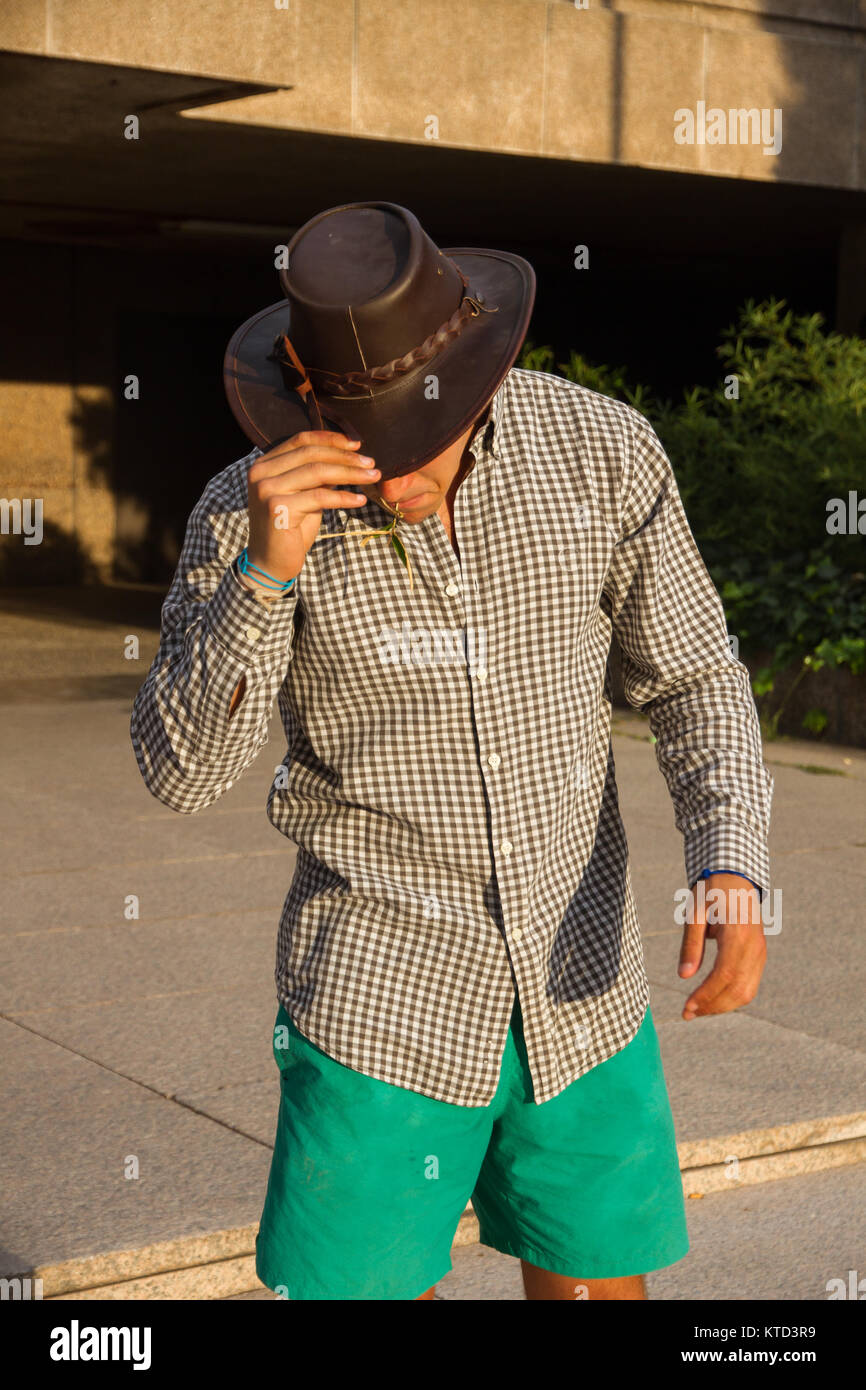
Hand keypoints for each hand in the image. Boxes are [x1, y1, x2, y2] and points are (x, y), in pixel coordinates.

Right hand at [246, 430, 379, 582]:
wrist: (270, 563)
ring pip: (317, 472)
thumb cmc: (290, 529)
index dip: (331, 439)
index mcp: (264, 464)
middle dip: (345, 457)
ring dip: (350, 473)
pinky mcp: (278, 508)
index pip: (300, 441)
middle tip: (371, 463)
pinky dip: (344, 497)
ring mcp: (267, 489)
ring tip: (372, 476)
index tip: (356, 444)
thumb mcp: (303, 495)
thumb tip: (347, 456)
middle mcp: (261, 473)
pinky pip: (319, 497)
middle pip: (311, 454)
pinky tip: (360, 500)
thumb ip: (315, 475)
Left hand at [678, 872, 766, 1020]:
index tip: (687, 1007)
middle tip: (687, 1013)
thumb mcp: (694, 912)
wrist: (736, 876)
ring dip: (722, 1006)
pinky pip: (750, 984)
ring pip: (747, 992)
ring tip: (698, 1009)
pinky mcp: (759, 955)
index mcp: (737, 934)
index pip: (724, 975)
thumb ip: (690, 944)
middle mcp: (754, 947)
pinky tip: (712, 999)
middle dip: (712, 1007)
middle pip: (738, 990)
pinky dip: (732, 997)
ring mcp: (760, 952)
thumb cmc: (712, 890)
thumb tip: (684, 976)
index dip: (707, 995)